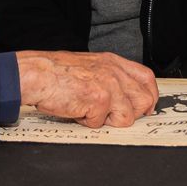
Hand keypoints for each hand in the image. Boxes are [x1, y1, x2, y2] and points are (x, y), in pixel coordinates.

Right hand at [16, 50, 157, 127]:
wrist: (36, 74)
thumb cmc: (56, 72)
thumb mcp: (90, 65)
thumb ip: (109, 77)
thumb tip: (124, 97)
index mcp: (113, 62)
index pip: (147, 78)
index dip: (150, 96)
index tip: (146, 108)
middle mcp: (114, 72)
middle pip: (144, 100)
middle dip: (129, 114)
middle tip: (109, 114)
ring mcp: (109, 85)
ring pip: (127, 117)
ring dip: (107, 120)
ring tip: (88, 110)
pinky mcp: (99, 99)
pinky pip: (102, 123)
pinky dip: (88, 122)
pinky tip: (76, 110)